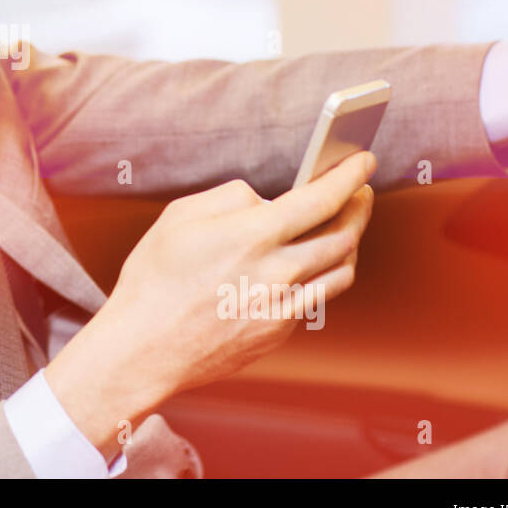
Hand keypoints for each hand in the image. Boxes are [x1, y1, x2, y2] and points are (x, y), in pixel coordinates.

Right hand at [44, 150, 375, 458]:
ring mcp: (283, 306)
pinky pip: (315, 298)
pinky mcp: (279, 331)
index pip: (321, 199)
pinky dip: (320, 275)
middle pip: (344, 234)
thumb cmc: (154, 279)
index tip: (363, 160)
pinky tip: (309, 265)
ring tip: (346, 227)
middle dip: (359, 206)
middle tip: (361, 191)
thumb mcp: (180, 216)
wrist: (145, 348)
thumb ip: (231, 197)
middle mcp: (278, 271)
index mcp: (253, 234)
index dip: (349, 175)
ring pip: (341, 271)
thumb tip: (264, 200)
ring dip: (351, 243)